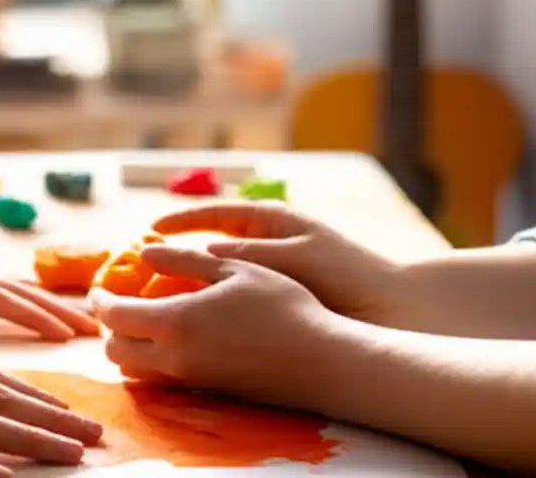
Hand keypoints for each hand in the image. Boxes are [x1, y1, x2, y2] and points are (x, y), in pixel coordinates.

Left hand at [92, 244, 345, 409]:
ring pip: (135, 370)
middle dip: (108, 326)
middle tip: (119, 301)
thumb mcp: (234, 269)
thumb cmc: (284, 306)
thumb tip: (143, 253)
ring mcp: (190, 380)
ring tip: (144, 317)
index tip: (100, 285)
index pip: (113, 316)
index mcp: (175, 322)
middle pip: (114, 351)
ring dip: (129, 346)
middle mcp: (175, 358)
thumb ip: (183, 262)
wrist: (322, 360)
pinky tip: (174, 335)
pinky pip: (161, 379)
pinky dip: (152, 360)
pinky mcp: (205, 392)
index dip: (99, 299)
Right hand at [152, 202, 408, 325]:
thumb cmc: (346, 274)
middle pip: (211, 246)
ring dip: (191, 286)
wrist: (390, 310)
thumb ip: (249, 255)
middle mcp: (268, 245)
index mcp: (274, 221)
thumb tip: (199, 254)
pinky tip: (191, 321)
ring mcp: (270, 275)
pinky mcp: (274, 303)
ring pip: (219, 277)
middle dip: (178, 256)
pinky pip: (233, 302)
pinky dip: (211, 308)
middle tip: (144, 269)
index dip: (183, 221)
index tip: (152, 230)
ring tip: (159, 298)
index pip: (217, 214)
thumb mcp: (294, 257)